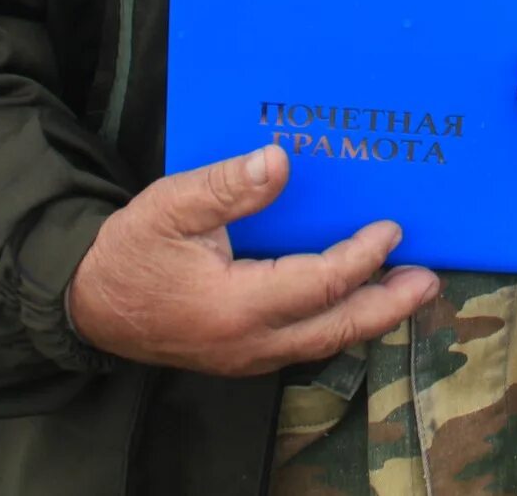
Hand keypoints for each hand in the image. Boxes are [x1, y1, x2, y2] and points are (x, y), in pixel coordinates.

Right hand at [65, 144, 437, 377]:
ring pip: (323, 341)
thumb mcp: (171, 205)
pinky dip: (336, 321)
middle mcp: (250, 342)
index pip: (320, 285)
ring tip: (405, 290)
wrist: (88, 302)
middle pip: (336, 329)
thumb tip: (278, 161)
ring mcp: (246, 355)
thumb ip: (227, 186)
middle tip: (429, 281)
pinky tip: (351, 299)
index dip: (361, 257)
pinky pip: (303, 341)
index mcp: (236, 306)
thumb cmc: (130, 251)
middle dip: (388, 305)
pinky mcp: (241, 353)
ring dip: (368, 316)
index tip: (391, 230)